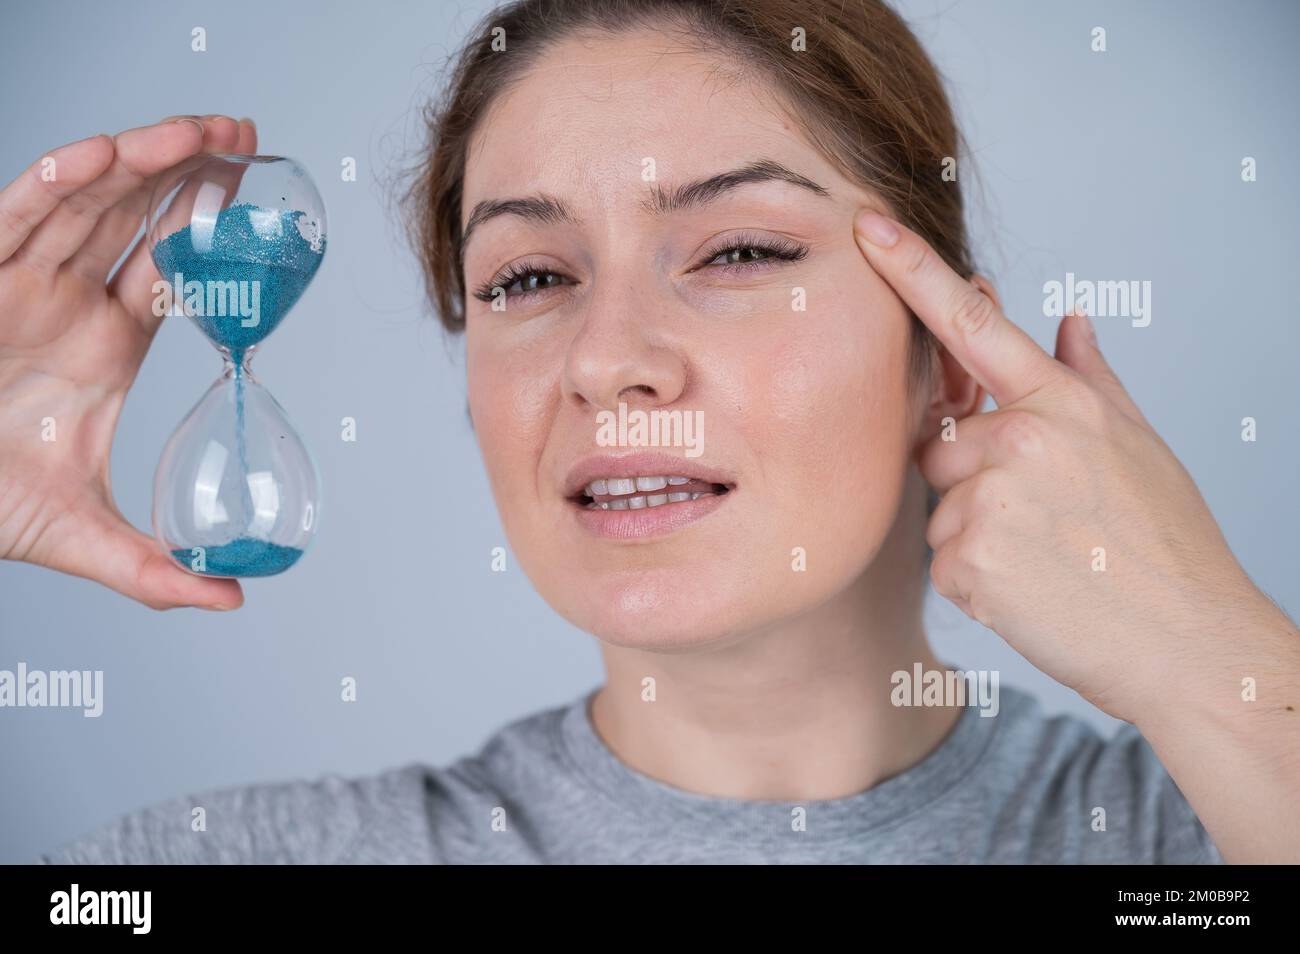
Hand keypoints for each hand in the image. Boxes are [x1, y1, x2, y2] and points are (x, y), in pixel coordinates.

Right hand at [0, 116, 256, 610]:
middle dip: (190, 171)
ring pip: (87, 201)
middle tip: (246, 137)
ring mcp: (21, 281)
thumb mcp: (81, 537)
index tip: (261, 200)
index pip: (172, 267)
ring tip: (202, 131)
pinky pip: (11, 217)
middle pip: (139, 215)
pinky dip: (53, 183)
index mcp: (106, 341)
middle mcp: (68, 299)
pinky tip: (101, 156)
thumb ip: (155, 570)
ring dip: (142, 160)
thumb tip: (231, 599)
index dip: (214, 231)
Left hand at [853, 209, 1279, 723]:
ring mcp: (992, 500)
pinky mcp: (968, 561)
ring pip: (940, 505)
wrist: (1187, 641)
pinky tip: (1030, 590)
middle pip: (939, 443)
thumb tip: (1070, 319)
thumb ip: (1090, 377)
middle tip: (1037, 518)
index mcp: (1062, 404)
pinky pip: (942, 559)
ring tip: (1045, 558)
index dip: (912, 271)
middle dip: (969, 476)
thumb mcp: (1138, 444)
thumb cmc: (1165, 544)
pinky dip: (975, 579)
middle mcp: (1021, 439)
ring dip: (974, 532)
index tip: (867, 227)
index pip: (972, 325)